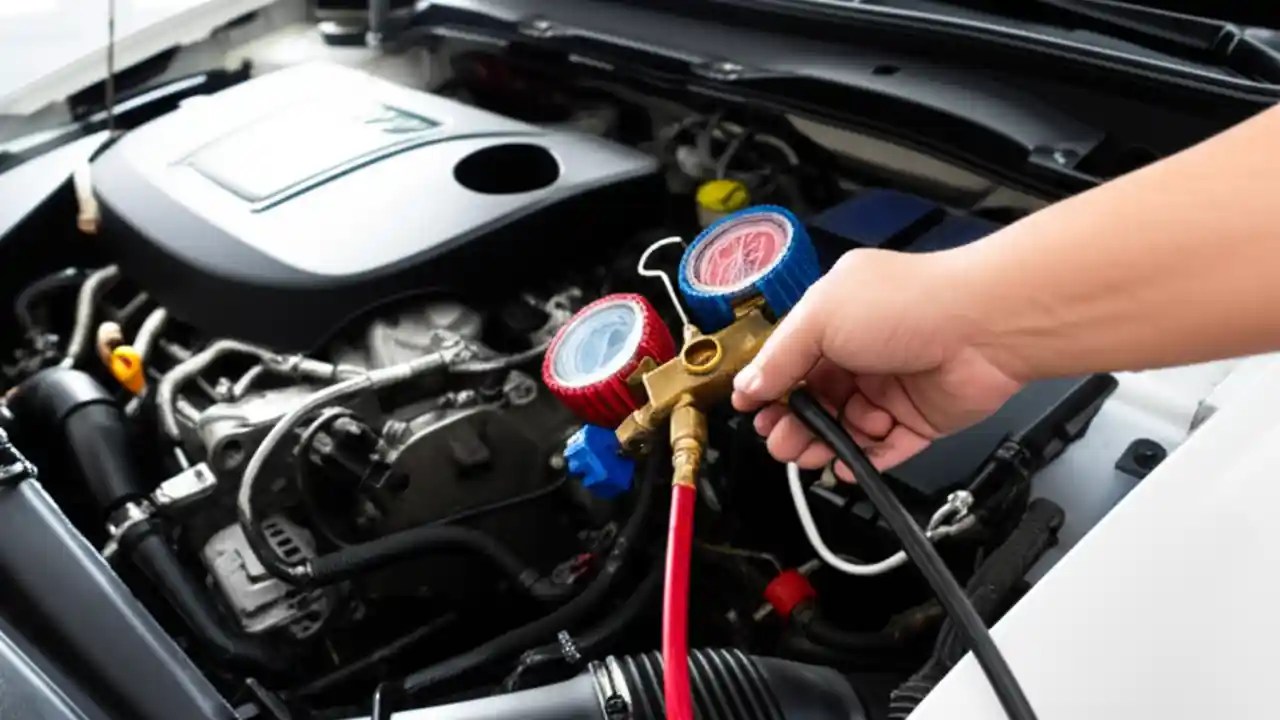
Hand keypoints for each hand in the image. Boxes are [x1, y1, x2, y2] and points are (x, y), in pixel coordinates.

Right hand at [731, 248, 1022, 478]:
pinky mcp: (919, 419)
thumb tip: (748, 385)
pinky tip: (845, 466)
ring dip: (823, 444)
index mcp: (833, 318)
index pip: (789, 361)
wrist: (983, 326)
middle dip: (792, 423)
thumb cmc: (910, 303)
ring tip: (809, 453)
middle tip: (779, 439)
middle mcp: (862, 352)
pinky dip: (863, 460)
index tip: (751, 412)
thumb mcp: (821, 317)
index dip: (768, 389)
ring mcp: (891, 386)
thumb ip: (780, 356)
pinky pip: (884, 450)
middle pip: (813, 400)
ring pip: (844, 428)